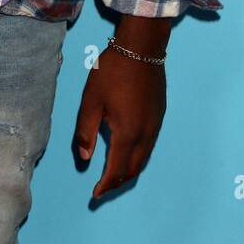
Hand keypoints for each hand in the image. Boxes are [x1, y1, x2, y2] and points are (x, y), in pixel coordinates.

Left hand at [74, 44, 166, 199]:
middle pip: (132, 170)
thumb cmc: (112, 72)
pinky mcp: (159, 117)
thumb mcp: (91, 101)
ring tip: (112, 176)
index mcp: (127, 134)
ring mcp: (155, 126)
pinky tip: (127, 153)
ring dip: (128, 172)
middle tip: (102, 188)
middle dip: (117, 183)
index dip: (105, 186)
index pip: (116, 170)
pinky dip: (137, 158)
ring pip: (143, 160)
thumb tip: (84, 158)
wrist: (141, 49)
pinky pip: (148, 147)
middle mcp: (145, 135)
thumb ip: (86, 132)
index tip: (94, 195)